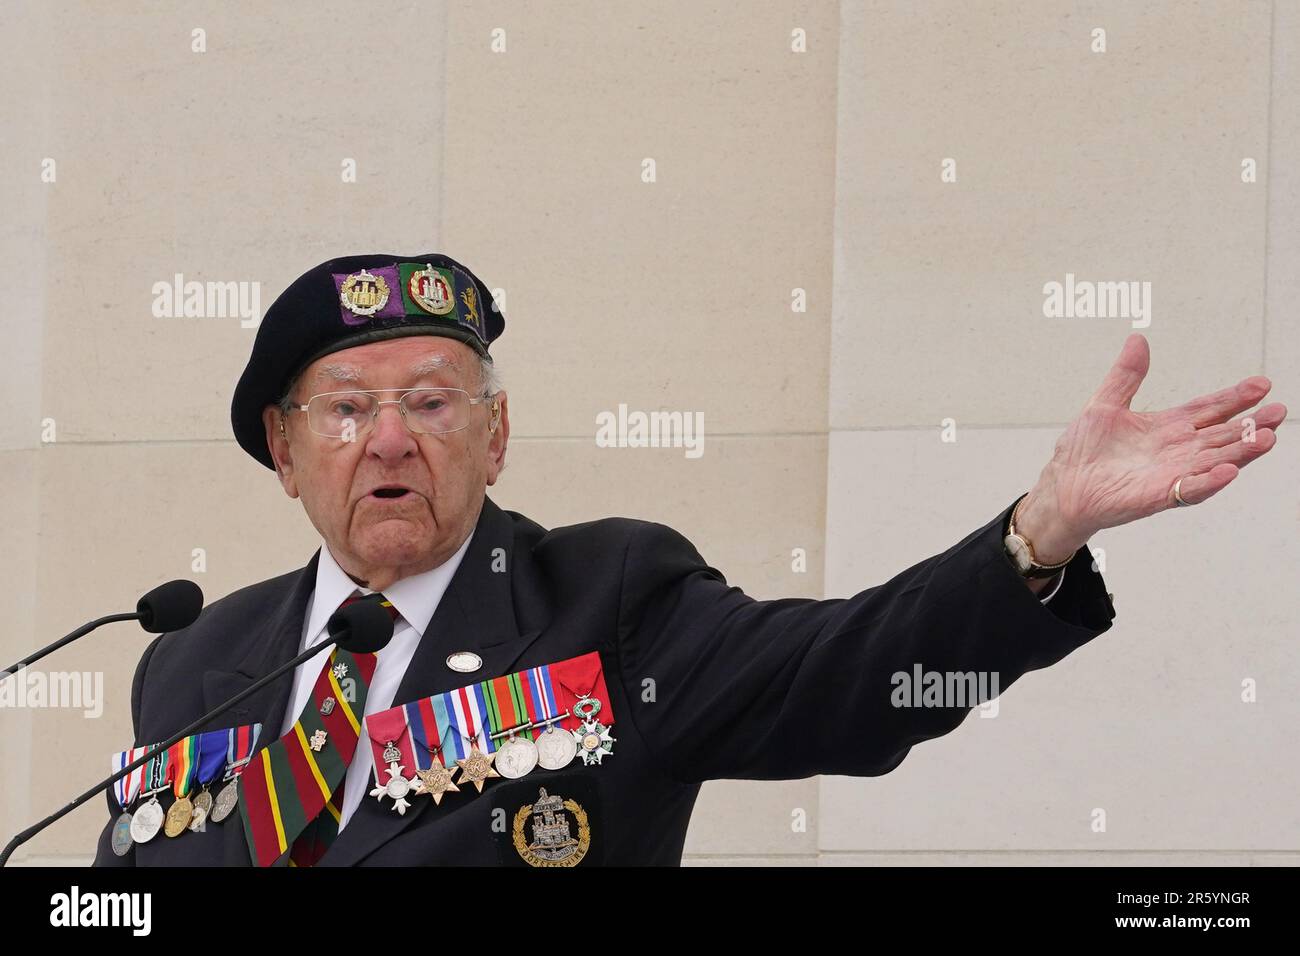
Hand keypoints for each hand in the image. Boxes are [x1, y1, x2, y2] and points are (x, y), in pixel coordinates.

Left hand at [1017, 334, 1286, 563]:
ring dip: (1242, 451)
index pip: (1210, 409)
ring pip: (1216, 461)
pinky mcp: (1159, 495)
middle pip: (1223, 435)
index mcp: (1168, 427)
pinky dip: (1210, 481)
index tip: (1262, 384)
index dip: (1235, 398)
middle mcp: (1177, 450)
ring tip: (1267, 438)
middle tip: (1278, 411)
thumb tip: (1138, 340)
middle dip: (1252, 424)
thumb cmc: (1082, 451)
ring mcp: (1171, 473)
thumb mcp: (1104, 404)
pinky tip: (1229, 471)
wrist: (1062, 486)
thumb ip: (1125, 375)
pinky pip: (1190, 489)